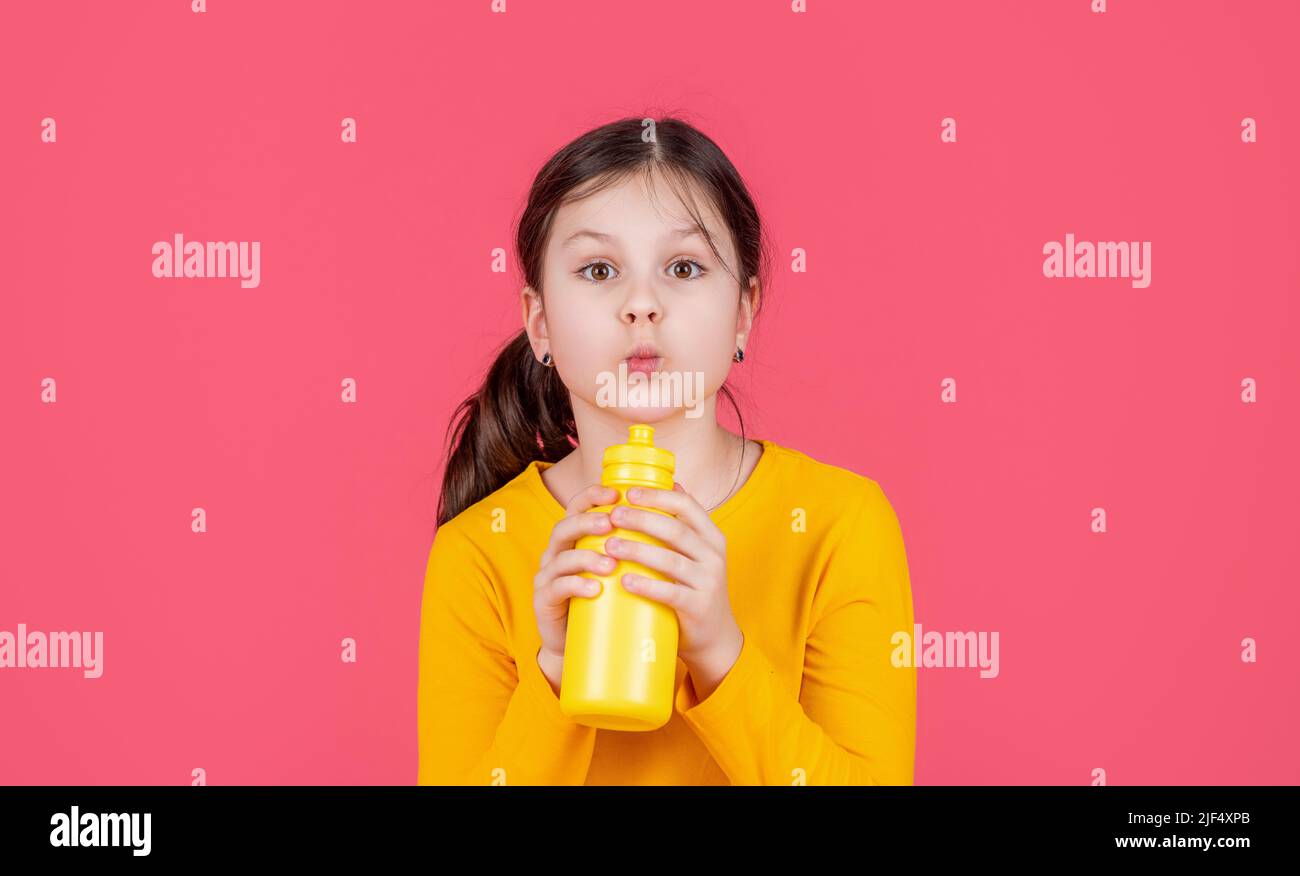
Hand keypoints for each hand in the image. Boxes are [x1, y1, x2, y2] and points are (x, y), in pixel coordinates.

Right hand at [533, 483, 619, 677]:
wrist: (588, 644)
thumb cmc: (611, 600)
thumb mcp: (623, 568)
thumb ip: (637, 544)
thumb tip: (672, 515)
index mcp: (575, 539)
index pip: (578, 508)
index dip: (592, 496)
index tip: (616, 494)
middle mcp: (557, 553)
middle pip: (563, 527)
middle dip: (587, 523)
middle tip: (611, 524)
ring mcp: (548, 577)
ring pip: (561, 558)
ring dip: (586, 558)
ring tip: (611, 564)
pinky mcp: (545, 602)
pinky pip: (557, 589)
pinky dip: (576, 586)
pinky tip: (595, 589)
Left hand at [603, 481, 743, 694]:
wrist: (715, 638)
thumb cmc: (695, 589)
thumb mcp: (697, 554)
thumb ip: (685, 524)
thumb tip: (672, 483)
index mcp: (712, 537)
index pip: (687, 506)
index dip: (657, 496)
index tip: (629, 492)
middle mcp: (713, 556)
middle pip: (674, 530)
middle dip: (641, 520)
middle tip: (612, 516)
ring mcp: (708, 582)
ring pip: (670, 560)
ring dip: (637, 550)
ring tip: (610, 546)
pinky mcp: (698, 607)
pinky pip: (670, 593)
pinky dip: (646, 585)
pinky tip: (624, 581)